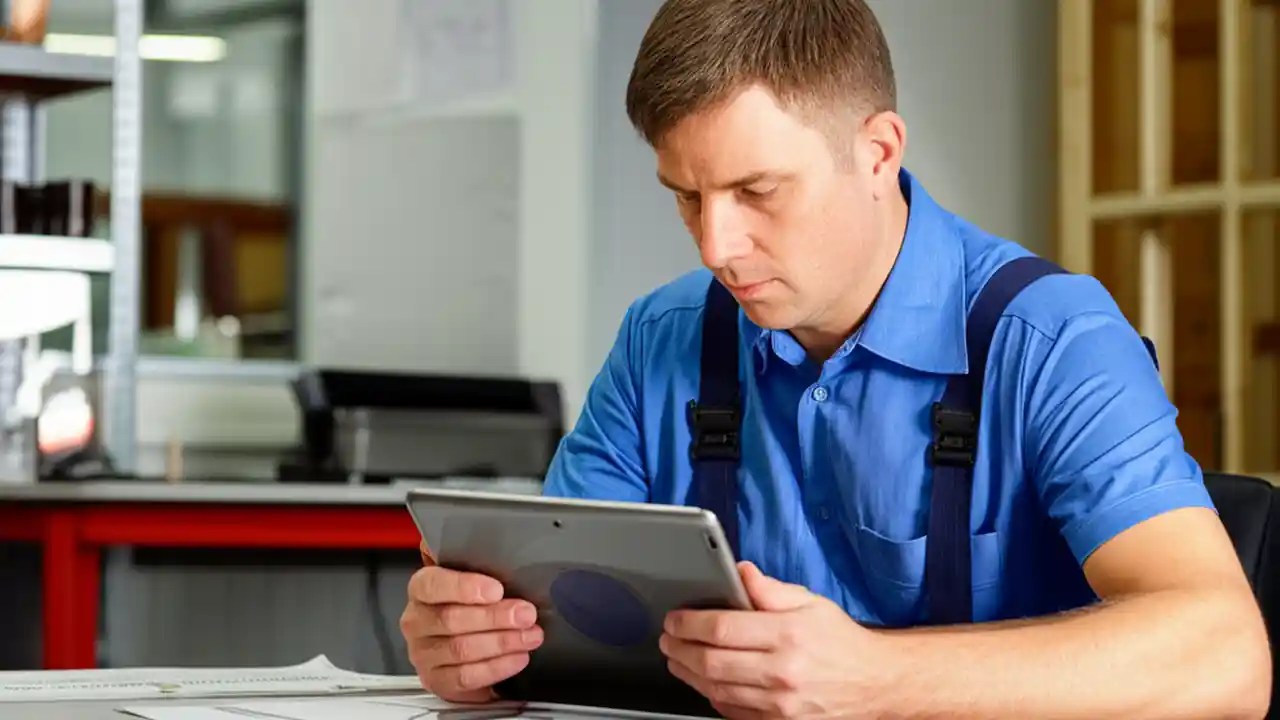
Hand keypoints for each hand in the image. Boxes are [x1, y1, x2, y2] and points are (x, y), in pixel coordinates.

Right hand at [400, 543, 543, 701]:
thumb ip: (474, 556)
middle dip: (495, 616)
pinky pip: (466, 677)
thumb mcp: (473, 575)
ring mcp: (424, 653)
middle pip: (452, 619)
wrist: (465, 642)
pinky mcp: (437, 680)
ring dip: (502, 642)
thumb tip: (492, 529)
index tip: (495, 589)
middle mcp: (417, 620)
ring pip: (461, 649)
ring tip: (529, 635)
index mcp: (422, 588)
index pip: (433, 584)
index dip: (464, 586)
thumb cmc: (470, 602)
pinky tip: (517, 657)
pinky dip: (497, 667)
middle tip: (525, 613)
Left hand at [660, 562, 891, 718]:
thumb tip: (739, 572)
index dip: (690, 623)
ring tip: (677, 659)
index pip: (723, 629)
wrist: (875, 683)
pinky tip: (704, 682)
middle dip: (679, 649)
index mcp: (789, 635)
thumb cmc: (841, 641)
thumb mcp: (811, 602)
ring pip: (717, 690)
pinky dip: (712, 696)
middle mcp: (783, 672)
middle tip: (667, 638)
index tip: (675, 619)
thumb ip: (770, 589)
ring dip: (688, 674)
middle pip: (712, 662)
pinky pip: (733, 712)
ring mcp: (781, 704)